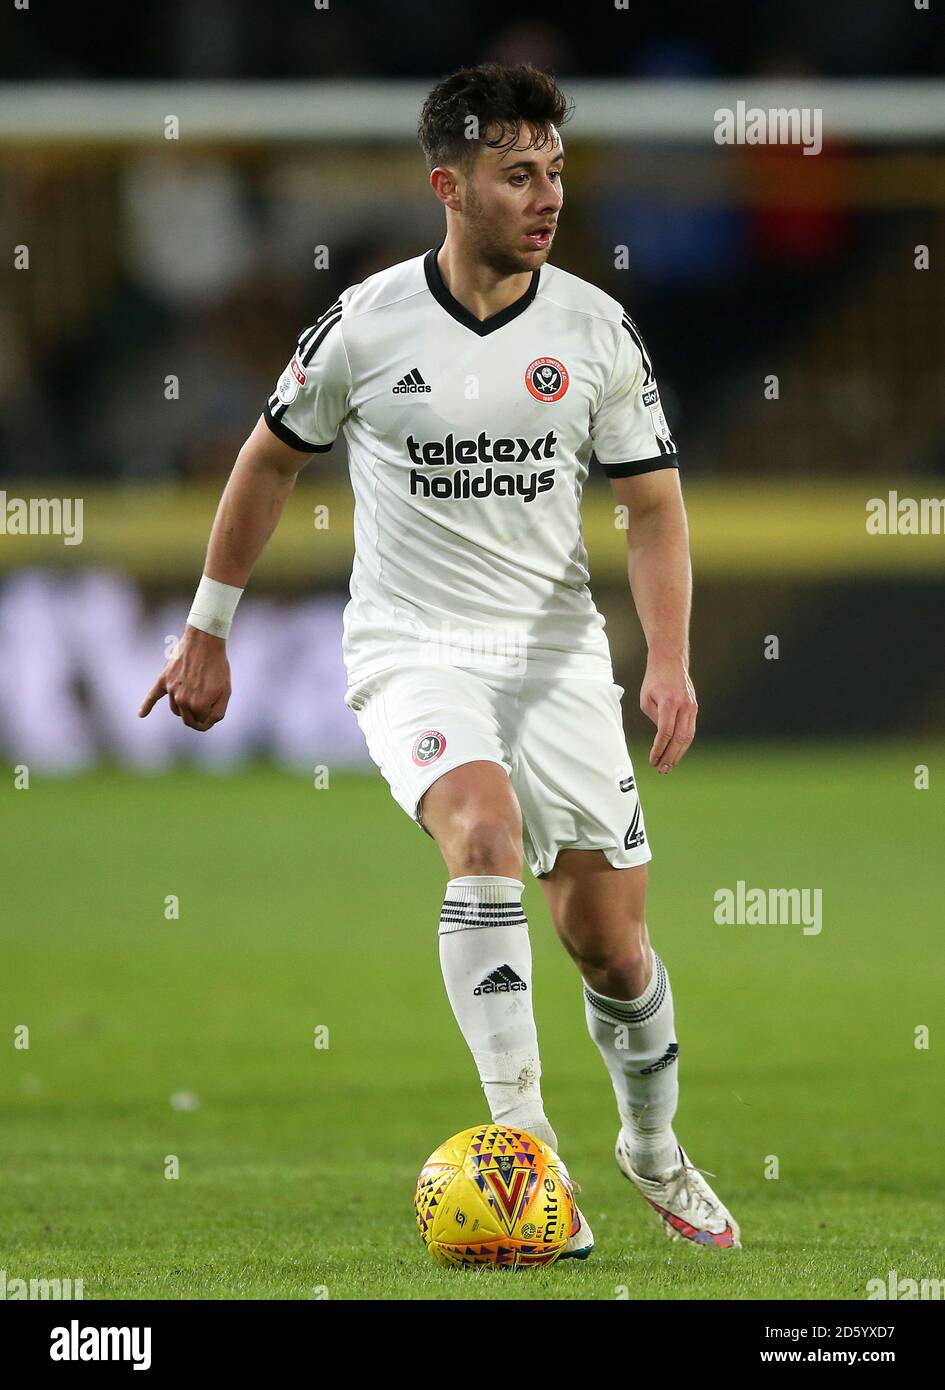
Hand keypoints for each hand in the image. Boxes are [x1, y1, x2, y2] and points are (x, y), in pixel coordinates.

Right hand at [139, 625, 230, 731]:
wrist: (205, 641)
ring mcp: (171, 690)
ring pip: (176, 710)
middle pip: (187, 719)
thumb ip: (217, 712)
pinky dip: (146, 706)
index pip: (201, 724)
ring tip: (196, 691)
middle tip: (206, 703)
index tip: (214, 708)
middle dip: (197, 716)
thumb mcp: (225, 691)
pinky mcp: (164, 680)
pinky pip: (152, 696)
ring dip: (185, 706)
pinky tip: (141, 714)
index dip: (210, 718)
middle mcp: (182, 700)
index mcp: (198, 705)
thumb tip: (205, 724)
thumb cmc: (218, 666)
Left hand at [639, 651, 696, 773]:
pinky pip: (690, 730)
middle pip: (679, 738)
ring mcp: (692, 707)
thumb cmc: (654, 680)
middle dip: (670, 757)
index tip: (652, 760)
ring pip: (688, 737)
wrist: (670, 660)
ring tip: (668, 766)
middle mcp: (684, 706)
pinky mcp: (694, 708)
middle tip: (661, 769)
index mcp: (669, 702)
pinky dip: (683, 744)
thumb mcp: (646, 699)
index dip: (659, 749)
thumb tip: (662, 738)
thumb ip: (654, 719)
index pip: (665, 733)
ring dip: (678, 754)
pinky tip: (675, 753)